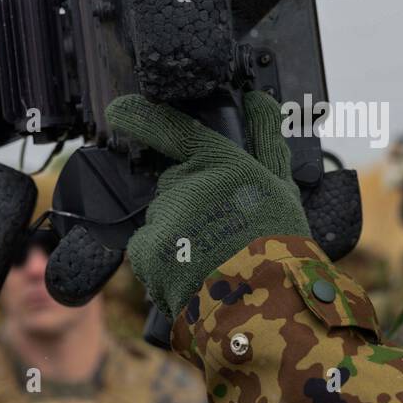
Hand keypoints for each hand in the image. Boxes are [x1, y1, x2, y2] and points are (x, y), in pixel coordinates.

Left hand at [105, 91, 310, 320]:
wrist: (261, 303)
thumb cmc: (278, 243)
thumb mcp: (282, 185)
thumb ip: (266, 139)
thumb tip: (258, 100)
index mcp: (217, 163)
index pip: (171, 129)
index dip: (141, 116)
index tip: (120, 109)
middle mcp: (185, 184)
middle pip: (174, 184)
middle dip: (191, 200)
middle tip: (223, 227)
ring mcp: (163, 218)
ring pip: (163, 218)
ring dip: (181, 233)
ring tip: (214, 255)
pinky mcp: (147, 251)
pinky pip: (150, 250)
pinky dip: (165, 260)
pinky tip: (193, 271)